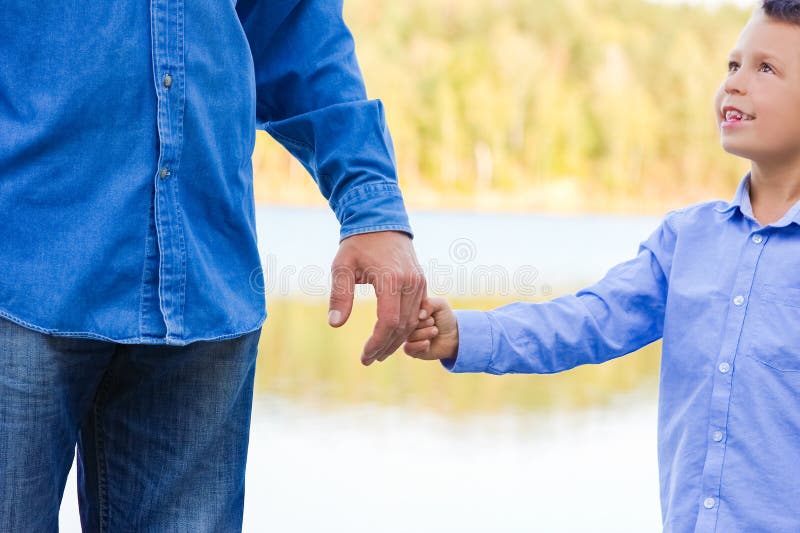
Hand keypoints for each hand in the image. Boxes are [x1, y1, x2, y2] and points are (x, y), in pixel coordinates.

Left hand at [327, 230, 427, 365]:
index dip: (377, 344)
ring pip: (412, 322)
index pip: (388, 322)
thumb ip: (339, 296)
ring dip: (396, 341)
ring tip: (378, 353)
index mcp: (391, 280)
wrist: (382, 221)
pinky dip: (406, 328)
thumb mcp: (342, 267)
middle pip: (402, 327)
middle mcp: (410, 282)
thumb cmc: (358, 244)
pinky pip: (417, 312)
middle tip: (369, 360)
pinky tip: (392, 337)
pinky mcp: (422, 282)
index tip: (364, 356)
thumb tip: (334, 323)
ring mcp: (419, 282)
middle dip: (386, 347)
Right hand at [403, 297, 458, 360]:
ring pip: (410, 336)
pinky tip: (428, 343)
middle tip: (433, 322)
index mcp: (410, 312)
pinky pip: (408, 348)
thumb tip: (419, 316)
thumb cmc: (445, 318)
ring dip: (426, 333)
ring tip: (435, 331)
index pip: (406, 310)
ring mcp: (408, 336)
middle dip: (424, 322)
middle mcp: (406, 324)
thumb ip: (428, 303)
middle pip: (407, 323)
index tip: (429, 313)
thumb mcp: (440, 305)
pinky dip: (419, 345)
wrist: (453, 336)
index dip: (419, 312)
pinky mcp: (410, 349)